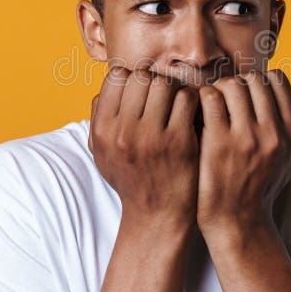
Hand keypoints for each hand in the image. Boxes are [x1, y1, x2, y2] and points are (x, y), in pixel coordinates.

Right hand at [88, 66, 200, 231]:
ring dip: (173, 89)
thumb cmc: (131, 178)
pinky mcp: (179, 141)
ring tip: (176, 104)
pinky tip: (190, 113)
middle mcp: (123, 132)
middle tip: (163, 96)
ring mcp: (151, 136)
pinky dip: (191, 101)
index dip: (132, 78)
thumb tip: (109, 87)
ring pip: (164, 84)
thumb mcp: (101, 153)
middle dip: (154, 82)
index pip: (116, 76)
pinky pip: (186, 99)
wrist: (156, 215)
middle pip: (141, 76)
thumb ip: (99, 118)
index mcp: (103, 130)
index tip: (141, 92)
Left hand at [196, 69, 290, 236]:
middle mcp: (274, 133)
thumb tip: (276, 88)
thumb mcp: (287, 157)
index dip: (259, 81)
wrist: (237, 222)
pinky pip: (210, 98)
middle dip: (236, 83)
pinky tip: (199, 114)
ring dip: (218, 90)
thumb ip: (286, 125)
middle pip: (254, 79)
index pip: (279, 79)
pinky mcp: (219, 143)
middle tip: (224, 100)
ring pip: (231, 84)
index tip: (247, 95)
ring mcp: (247, 137)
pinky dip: (201, 99)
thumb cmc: (259, 186)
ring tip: (211, 106)